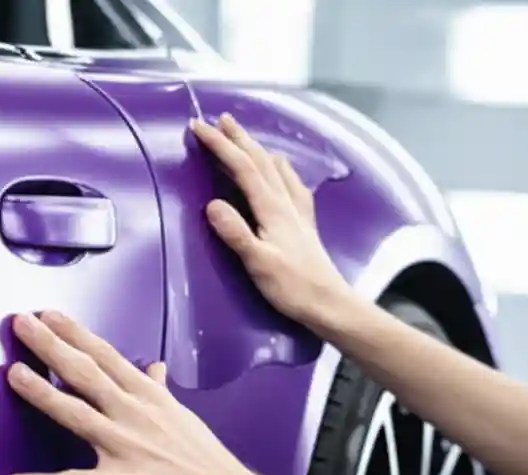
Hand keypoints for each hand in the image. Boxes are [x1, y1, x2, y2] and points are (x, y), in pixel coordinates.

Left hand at [4, 311, 276, 474]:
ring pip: (78, 415)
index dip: (76, 334)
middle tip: (22, 323)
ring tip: (13, 373)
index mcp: (151, 398)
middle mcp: (136, 416)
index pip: (107, 357)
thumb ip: (160, 393)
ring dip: (43, 394)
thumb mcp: (184, 418)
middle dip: (52, 347)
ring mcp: (128, 449)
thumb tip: (153, 368)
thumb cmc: (209, 464)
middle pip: (88, 374)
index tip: (49, 314)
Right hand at [191, 114, 351, 324]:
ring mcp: (297, 211)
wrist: (328, 303)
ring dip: (256, 149)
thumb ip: (236, 234)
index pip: (242, 168)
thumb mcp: (258, 264)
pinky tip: (281, 167)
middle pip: (259, 160)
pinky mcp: (303, 222)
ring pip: (275, 168)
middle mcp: (286, 203)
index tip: (198, 127)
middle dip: (238, 138)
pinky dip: (279, 167)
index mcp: (272, 209)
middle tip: (219, 119)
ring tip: (243, 136)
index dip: (220, 145)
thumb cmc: (292, 288)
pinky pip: (290, 183)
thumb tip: (212, 204)